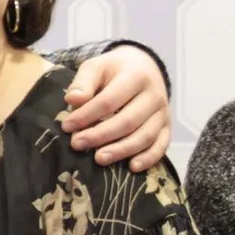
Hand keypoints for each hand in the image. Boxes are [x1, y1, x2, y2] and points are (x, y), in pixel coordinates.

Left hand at [62, 47, 171, 170]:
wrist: (144, 67)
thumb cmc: (114, 70)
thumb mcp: (96, 67)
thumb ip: (83, 82)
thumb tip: (72, 100)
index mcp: (136, 76)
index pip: (109, 101)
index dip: (87, 116)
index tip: (67, 126)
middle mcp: (154, 95)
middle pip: (127, 121)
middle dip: (100, 136)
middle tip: (77, 144)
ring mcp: (163, 113)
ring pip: (145, 136)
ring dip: (121, 150)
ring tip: (98, 159)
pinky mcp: (167, 127)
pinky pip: (161, 145)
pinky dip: (149, 158)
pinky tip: (132, 167)